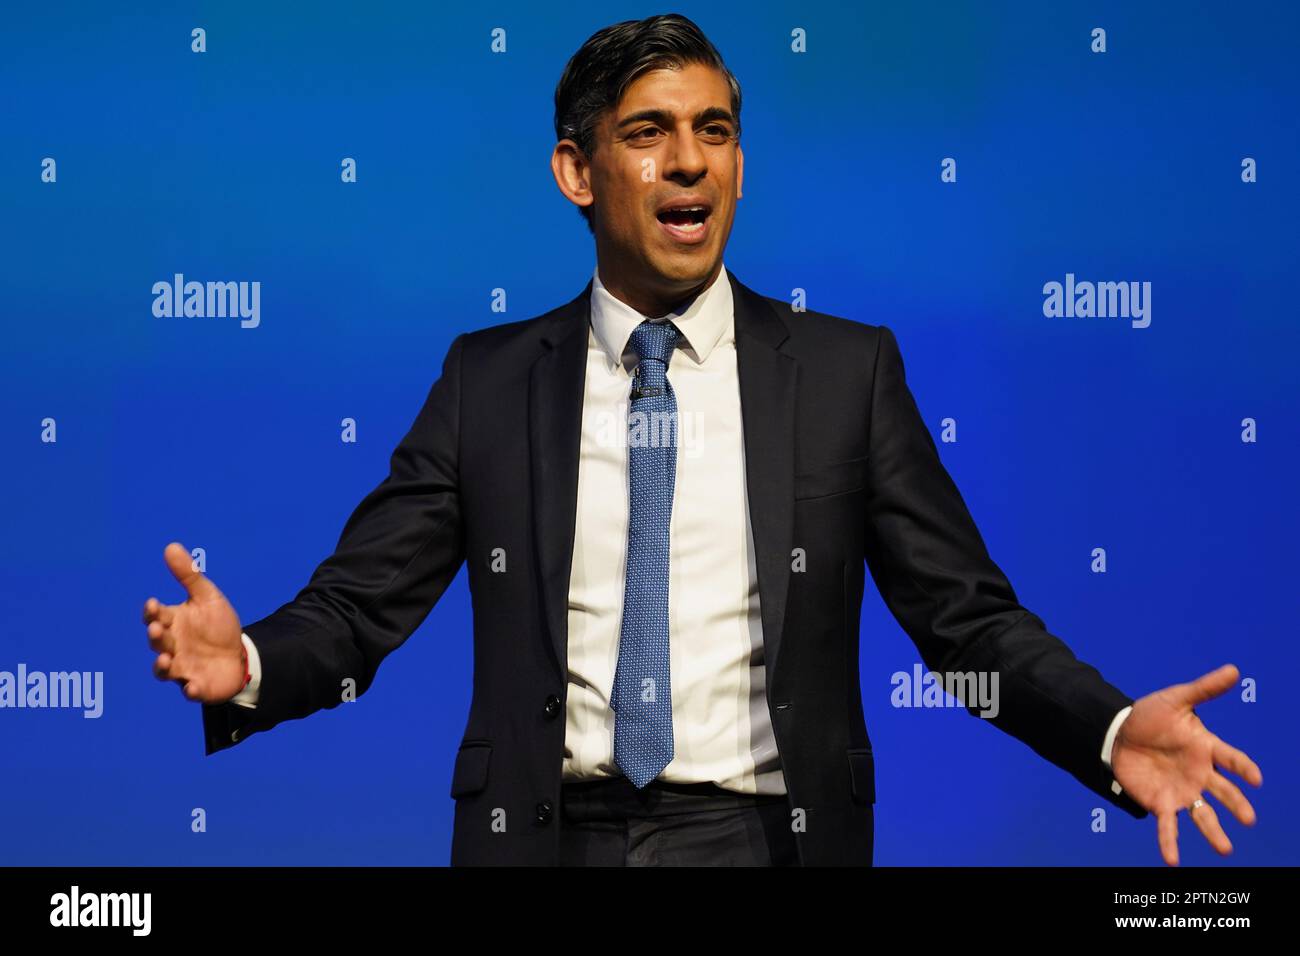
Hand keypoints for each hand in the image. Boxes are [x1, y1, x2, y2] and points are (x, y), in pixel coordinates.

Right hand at [142, 542, 245, 703]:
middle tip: (157, 629)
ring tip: (165, 661)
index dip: (152, 612)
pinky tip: (193, 687)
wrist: (240, 654)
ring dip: (162, 666)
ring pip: (164, 670)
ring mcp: (182, 667)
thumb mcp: (207, 597)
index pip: (156, 615)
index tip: (153, 604)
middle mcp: (172, 646)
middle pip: (157, 642)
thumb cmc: (218, 625)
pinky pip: (189, 690)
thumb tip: (170, 546)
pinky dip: (189, 689)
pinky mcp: (197, 686)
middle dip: (155, 636)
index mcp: (173, 623)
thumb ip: (188, 576)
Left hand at [1110, 663, 1261, 865]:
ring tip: (1224, 849)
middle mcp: (1200, 774)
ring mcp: (1183, 791)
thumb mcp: (1175, 699)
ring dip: (1213, 832)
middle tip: (1248, 818)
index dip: (1243, 768)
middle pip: (1223, 792)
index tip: (1255, 778)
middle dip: (1236, 805)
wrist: (1117, 733)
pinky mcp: (1161, 803)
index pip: (1230, 759)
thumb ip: (1204, 689)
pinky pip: (1168, 826)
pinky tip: (1172, 860)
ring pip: (1203, 815)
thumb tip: (1234, 669)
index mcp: (1206, 748)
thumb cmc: (1150, 716)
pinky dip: (1170, 843)